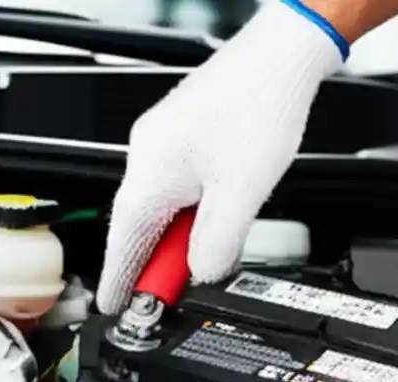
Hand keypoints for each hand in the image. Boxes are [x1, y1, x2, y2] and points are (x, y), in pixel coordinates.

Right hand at [96, 1, 343, 314]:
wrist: (281, 58)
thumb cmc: (259, 109)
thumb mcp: (242, 195)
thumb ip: (217, 244)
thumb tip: (202, 273)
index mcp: (149, 174)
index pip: (123, 243)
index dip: (120, 281)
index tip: (116, 307)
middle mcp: (148, 155)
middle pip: (142, 225)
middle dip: (159, 261)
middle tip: (175, 291)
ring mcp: (165, 141)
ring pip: (165, 206)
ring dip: (183, 234)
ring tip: (211, 252)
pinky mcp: (187, 133)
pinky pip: (180, 185)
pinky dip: (193, 210)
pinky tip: (218, 215)